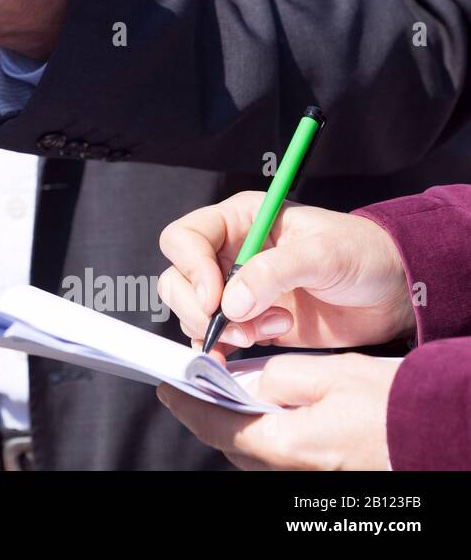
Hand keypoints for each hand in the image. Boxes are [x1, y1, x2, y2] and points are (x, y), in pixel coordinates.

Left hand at [157, 353, 397, 469]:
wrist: (441, 435)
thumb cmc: (392, 406)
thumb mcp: (331, 373)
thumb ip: (280, 375)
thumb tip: (253, 380)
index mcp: (286, 444)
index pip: (216, 426)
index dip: (186, 404)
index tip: (167, 387)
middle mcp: (291, 470)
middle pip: (232, 443)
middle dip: (210, 414)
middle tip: (196, 384)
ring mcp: (307, 477)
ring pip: (255, 451)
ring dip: (238, 424)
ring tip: (232, 392)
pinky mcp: (323, 474)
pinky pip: (280, 456)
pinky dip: (266, 433)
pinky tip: (272, 411)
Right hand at [158, 192, 413, 351]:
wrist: (394, 294)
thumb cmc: (362, 255)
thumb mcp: (322, 253)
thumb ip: (272, 272)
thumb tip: (228, 304)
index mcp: (238, 221)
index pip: (184, 238)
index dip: (190, 268)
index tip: (214, 298)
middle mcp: (228, 253)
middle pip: (177, 279)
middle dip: (199, 308)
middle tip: (239, 326)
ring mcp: (235, 290)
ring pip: (191, 312)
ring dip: (222, 330)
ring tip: (272, 328)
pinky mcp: (248, 323)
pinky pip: (214, 338)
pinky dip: (223, 350)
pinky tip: (258, 347)